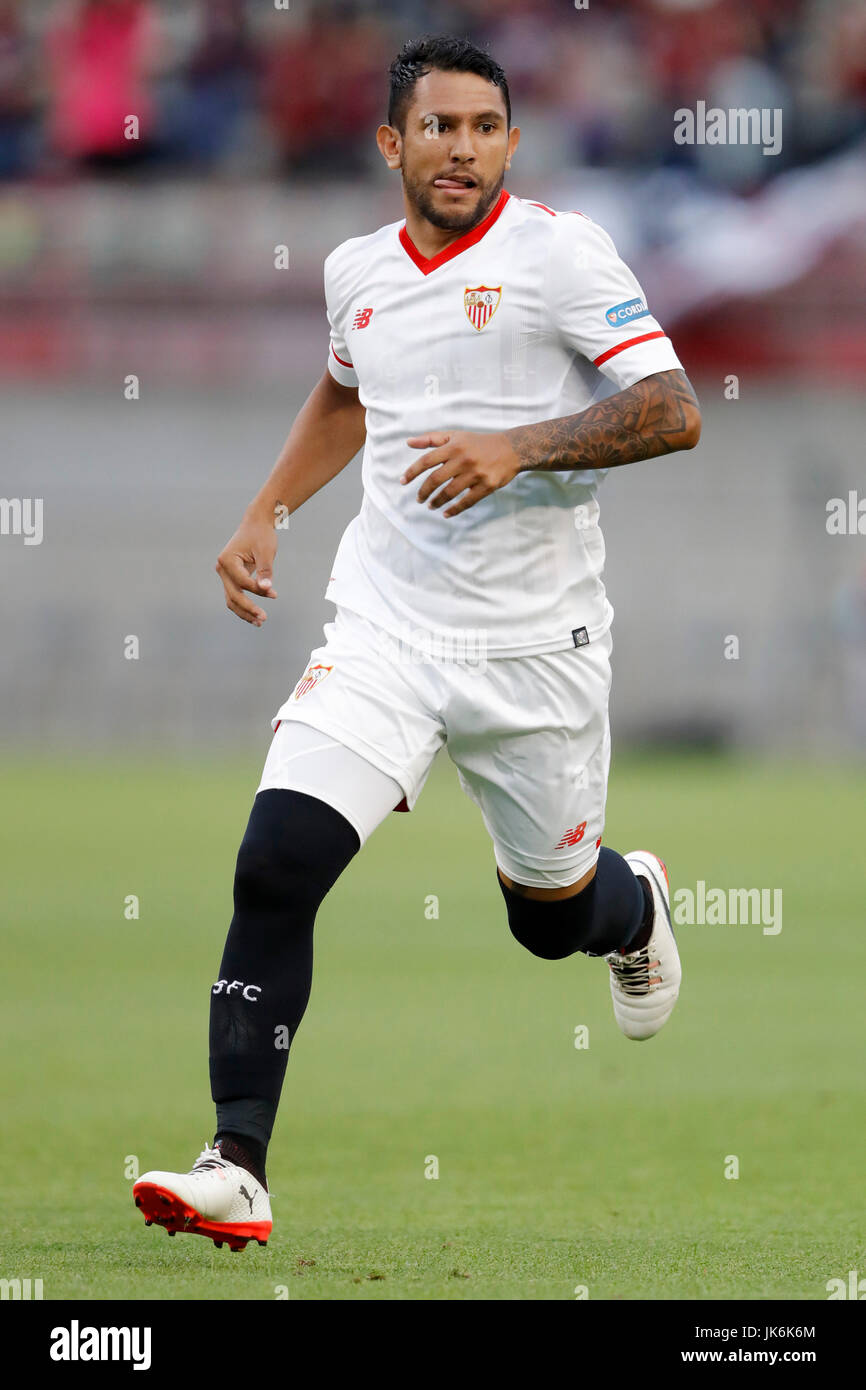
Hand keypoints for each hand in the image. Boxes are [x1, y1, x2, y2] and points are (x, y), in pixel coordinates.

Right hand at [215, 511, 277, 625]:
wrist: (256, 524)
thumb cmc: (261, 535)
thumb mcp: (265, 551)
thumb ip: (265, 570)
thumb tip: (267, 588)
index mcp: (227, 560)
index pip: (242, 582)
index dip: (257, 590)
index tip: (274, 594)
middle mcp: (222, 568)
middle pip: (233, 595)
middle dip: (248, 608)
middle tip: (264, 618)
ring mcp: (225, 574)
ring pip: (232, 599)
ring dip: (245, 612)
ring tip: (260, 621)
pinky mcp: (231, 578)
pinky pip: (235, 595)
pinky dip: (244, 606)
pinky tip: (255, 616)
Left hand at [400, 430, 521, 516]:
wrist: (511, 449)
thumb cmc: (478, 443)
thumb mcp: (455, 436)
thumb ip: (431, 439)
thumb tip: (408, 442)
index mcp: (454, 447)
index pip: (427, 460)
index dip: (412, 472)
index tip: (402, 481)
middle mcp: (463, 460)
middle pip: (436, 479)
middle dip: (424, 491)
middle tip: (419, 499)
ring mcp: (475, 474)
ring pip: (450, 492)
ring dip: (437, 501)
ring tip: (430, 506)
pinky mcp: (487, 486)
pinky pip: (467, 501)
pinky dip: (455, 509)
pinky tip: (446, 513)